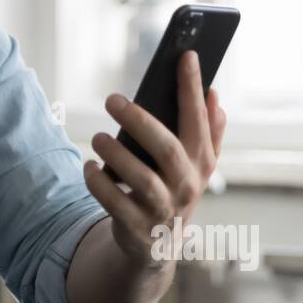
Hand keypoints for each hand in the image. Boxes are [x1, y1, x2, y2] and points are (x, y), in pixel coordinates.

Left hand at [81, 50, 226, 269]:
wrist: (158, 245)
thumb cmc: (174, 189)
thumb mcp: (197, 165)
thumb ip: (209, 131)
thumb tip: (214, 94)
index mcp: (201, 163)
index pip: (199, 121)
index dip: (193, 88)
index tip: (186, 56)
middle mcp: (187, 185)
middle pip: (167, 149)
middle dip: (140, 121)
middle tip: (112, 99)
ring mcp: (162, 209)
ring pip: (141, 179)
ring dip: (115, 154)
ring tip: (97, 137)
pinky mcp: (137, 228)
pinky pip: (114, 203)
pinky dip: (98, 184)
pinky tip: (88, 167)